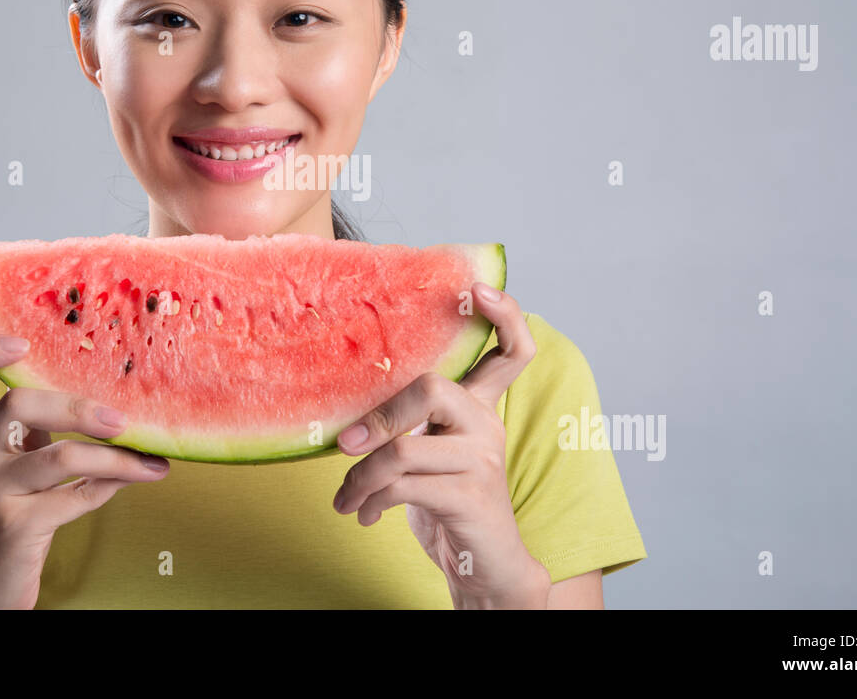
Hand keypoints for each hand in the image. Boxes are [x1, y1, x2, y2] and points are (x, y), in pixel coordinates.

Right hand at [0, 333, 170, 608]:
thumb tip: (112, 400)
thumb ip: (41, 436)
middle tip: (123, 420)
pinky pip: (74, 497)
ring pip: (58, 456)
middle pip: (18, 403)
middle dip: (78, 406)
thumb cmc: (10, 523)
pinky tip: (136, 480)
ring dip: (114, 456)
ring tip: (148, 458)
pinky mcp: (11, 527)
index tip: (22, 341)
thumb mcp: (17, 472)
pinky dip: (111, 487)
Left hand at [332, 282, 549, 607]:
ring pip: (403, 448)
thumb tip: (345, 418)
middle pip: (431, 388)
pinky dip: (371, 501)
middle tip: (344, 446)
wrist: (483, 568)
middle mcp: (487, 425)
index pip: (512, 350)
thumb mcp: (426, 457)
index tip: (477, 288)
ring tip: (344, 500)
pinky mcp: (471, 496)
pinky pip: (403, 486)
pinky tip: (363, 515)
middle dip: (379, 417)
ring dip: (360, 478)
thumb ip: (405, 427)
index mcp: (479, 408)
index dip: (504, 315)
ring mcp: (483, 460)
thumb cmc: (446, 503)